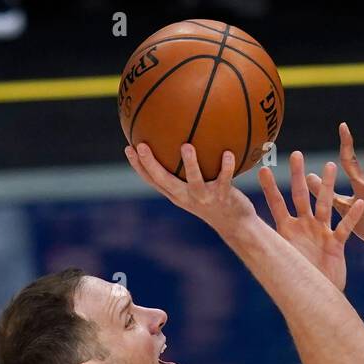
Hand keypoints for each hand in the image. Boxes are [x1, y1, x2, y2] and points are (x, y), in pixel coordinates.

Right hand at [124, 141, 255, 233]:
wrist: (235, 225)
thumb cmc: (214, 200)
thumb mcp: (197, 187)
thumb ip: (188, 169)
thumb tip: (183, 138)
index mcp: (176, 193)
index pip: (152, 180)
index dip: (138, 166)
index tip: (128, 148)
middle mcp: (186, 196)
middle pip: (163, 180)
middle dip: (150, 164)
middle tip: (141, 145)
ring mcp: (204, 197)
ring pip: (194, 180)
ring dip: (190, 164)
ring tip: (186, 147)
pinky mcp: (222, 197)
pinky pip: (224, 179)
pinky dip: (227, 167)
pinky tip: (228, 153)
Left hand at [257, 152, 363, 290]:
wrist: (316, 296)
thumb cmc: (295, 280)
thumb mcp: (278, 261)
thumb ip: (264, 248)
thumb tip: (238, 239)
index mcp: (287, 230)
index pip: (276, 204)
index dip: (270, 189)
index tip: (262, 169)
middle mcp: (304, 226)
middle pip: (301, 197)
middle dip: (298, 176)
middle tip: (297, 155)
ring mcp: (321, 233)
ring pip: (324, 206)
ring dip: (327, 188)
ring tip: (330, 166)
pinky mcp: (336, 244)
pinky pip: (345, 228)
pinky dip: (352, 218)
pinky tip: (360, 203)